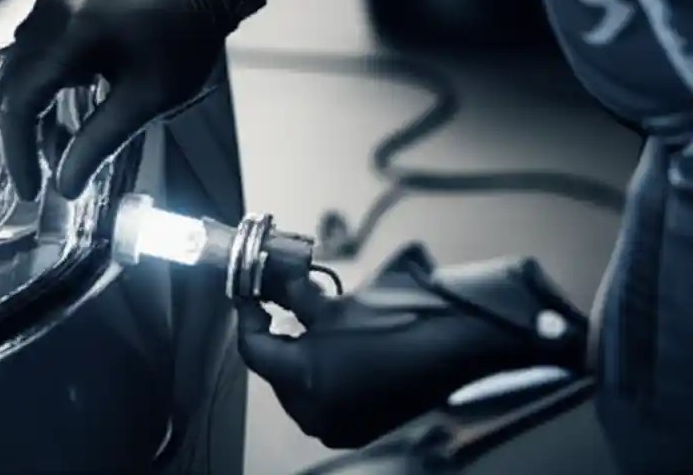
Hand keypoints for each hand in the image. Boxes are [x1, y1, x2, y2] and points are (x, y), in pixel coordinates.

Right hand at [0, 0, 265, 200]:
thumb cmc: (181, 40)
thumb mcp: (145, 100)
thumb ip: (99, 143)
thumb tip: (66, 185)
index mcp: (71, 34)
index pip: (23, 101)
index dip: (19, 150)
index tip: (30, 188)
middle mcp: (49, 13)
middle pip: (11, 86)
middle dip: (20, 135)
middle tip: (35, 176)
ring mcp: (49, 4)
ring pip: (17, 70)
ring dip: (27, 111)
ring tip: (50, 148)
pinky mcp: (56, 3)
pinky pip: (31, 52)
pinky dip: (37, 86)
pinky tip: (57, 111)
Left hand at [236, 244, 587, 448]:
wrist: (461, 344)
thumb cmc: (401, 319)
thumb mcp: (336, 304)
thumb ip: (294, 297)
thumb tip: (272, 282)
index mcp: (305, 382)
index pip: (253, 348)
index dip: (247, 316)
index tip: (247, 293)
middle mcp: (316, 413)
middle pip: (273, 371)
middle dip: (274, 336)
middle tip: (275, 303)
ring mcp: (339, 425)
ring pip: (297, 386)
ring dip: (298, 353)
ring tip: (309, 321)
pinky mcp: (361, 427)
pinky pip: (323, 398)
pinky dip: (321, 372)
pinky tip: (334, 346)